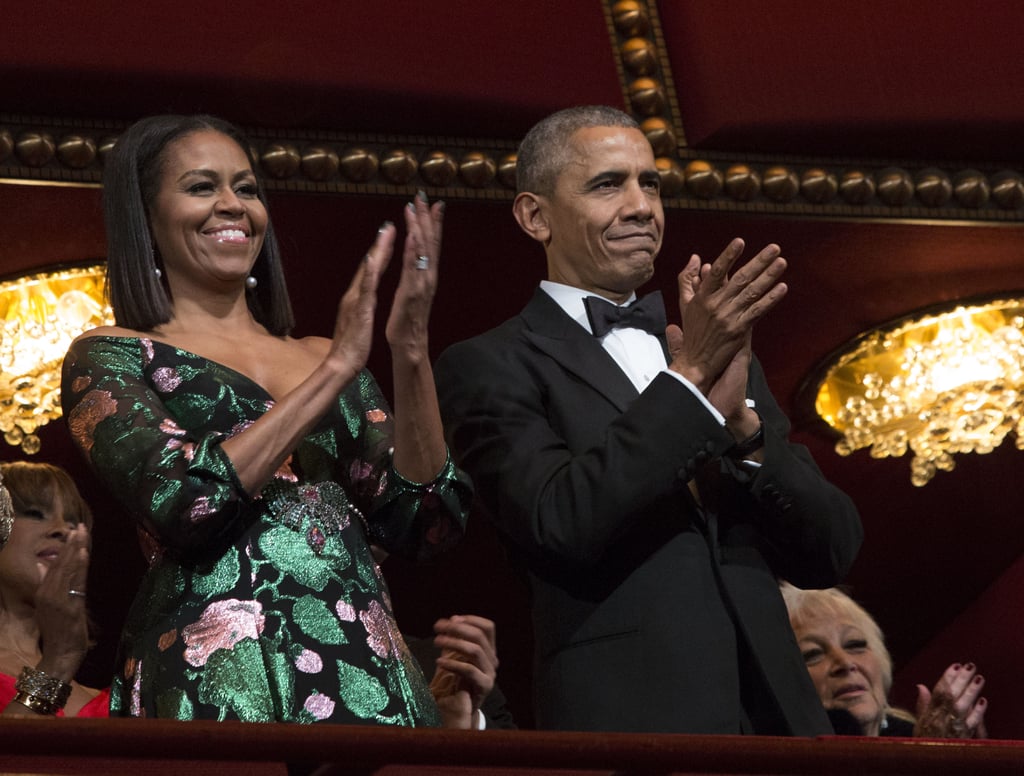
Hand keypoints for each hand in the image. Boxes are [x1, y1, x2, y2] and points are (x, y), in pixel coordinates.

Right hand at [34, 524, 90, 682]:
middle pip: (61, 563)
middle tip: (80, 526)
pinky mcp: (69, 606)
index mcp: (43, 592)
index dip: (65, 548)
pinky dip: (80, 567)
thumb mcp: (51, 606)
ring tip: (82, 533)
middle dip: (71, 544)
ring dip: (76, 550)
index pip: (55, 565)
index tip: (73, 532)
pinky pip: (76, 583)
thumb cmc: (59, 632)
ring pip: (68, 569)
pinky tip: (83, 554)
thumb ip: (51, 587)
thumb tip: (45, 567)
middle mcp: (48, 593)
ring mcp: (58, 599)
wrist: (60, 654)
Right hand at [328, 222, 395, 378]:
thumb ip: (361, 306)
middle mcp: (355, 294)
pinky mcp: (359, 311)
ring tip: (386, 232)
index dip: (381, 252)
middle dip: (380, 244)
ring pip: (368, 271)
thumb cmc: (351, 346)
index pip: (371, 270)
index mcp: (358, 297)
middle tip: (390, 224)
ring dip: (377, 250)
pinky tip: (373, 260)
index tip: (390, 235)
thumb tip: (363, 297)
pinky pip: (365, 290)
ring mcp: (356, 301)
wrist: (340, 364)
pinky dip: (369, 274)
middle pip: (369, 265)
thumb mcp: (359, 321)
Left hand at [386, 192, 443, 360]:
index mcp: (427, 275)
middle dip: (427, 218)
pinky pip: (413, 268)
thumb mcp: (413, 291)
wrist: (409, 343)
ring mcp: (422, 284)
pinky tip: (412, 234)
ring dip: (420, 227)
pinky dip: (414, 250)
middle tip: (423, 196)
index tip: (433, 203)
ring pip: (423, 251)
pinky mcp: (411, 293)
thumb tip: (417, 257)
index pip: (432, 244)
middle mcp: (428, 276)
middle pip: (430, 242)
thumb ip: (416, 273)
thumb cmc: (408, 319)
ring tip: (416, 207)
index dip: (433, 223)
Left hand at [429, 615, 497, 729]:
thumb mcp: (457, 657)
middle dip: (457, 629)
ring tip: (436, 641)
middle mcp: (492, 659)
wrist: (464, 709)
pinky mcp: (485, 685)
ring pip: (475, 650)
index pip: (488, 627)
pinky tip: (439, 661)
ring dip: (453, 643)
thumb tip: (450, 620)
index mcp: (489, 650)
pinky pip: (469, 670)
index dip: (471, 620)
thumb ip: (456, 641)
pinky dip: (453, 663)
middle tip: (438, 628)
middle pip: (479, 636)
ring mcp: (490, 673)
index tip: (452, 619)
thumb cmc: (459, 680)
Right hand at [666, 238, 786, 396]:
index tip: (740, 241)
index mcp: (702, 297)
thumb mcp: (685, 304)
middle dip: (759, 261)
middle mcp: (716, 305)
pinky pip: (758, 311)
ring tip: (781, 262)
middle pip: (740, 278)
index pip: (717, 272)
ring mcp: (728, 318)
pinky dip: (770, 299)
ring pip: (752, 292)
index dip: (728, 256)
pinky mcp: (739, 330)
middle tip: (774, 248)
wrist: (695, 362)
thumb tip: (696, 257)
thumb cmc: (692, 331)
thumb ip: (688, 279)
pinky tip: (782, 288)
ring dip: (769, 276)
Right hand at [913, 662, 987, 737]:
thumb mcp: (919, 723)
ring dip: (971, 691)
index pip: (939, 691)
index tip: (954, 666)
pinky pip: (972, 722)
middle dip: (961, 679)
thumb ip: (922, 704)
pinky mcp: (963, 736)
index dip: (947, 677)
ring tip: (978, 678)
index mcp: (929, 713)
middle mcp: (940, 717)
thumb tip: (920, 686)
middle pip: (952, 694)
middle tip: (969, 666)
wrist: (930, 761)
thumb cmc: (925, 742)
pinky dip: (978, 712)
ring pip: (963, 705)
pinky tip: (983, 701)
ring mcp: (952, 726)